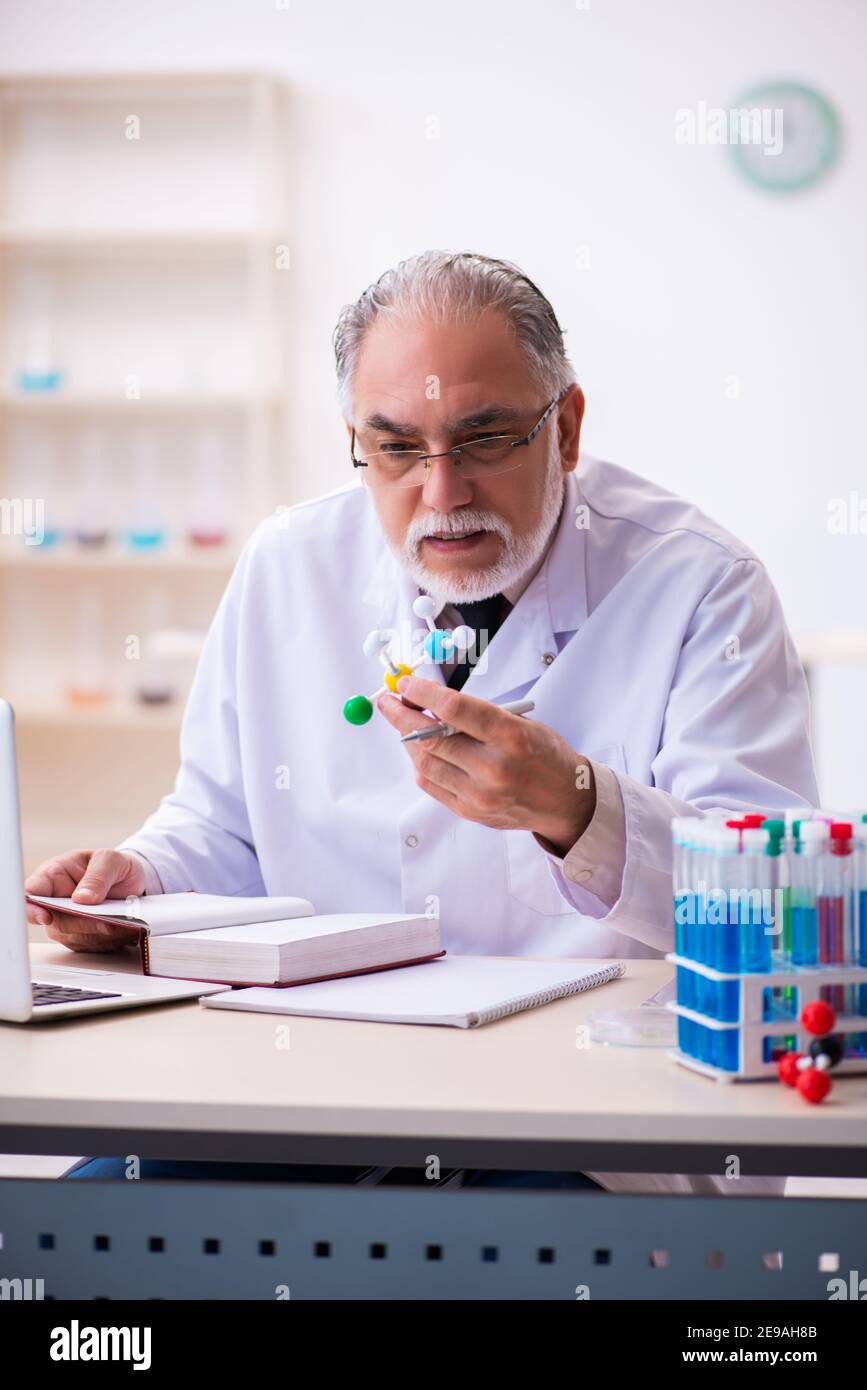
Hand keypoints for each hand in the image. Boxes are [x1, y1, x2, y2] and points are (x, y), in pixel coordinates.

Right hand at [25, 849, 145, 952]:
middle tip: (106, 921)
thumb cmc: (114, 865)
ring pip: (72, 937)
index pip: (32, 893)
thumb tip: (82, 898)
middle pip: (55, 922)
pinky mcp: (80, 936)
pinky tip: (122, 929)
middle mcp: (54, 901)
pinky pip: (89, 946)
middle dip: (81, 924)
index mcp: (53, 875)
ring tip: (121, 923)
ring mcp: (66, 921)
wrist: (132, 880)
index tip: (46, 916)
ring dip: (98, 933)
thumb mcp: (110, 859)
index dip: (32, 907)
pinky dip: (107, 940)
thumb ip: (97, 875)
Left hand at [377, 675, 595, 854]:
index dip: (422, 693)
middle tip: (388, 702)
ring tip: (405, 725)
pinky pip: (431, 784)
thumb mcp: (520, 722)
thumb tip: (430, 701)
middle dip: (401, 715)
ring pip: (424, 763)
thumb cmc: (544, 755)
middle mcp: (493, 768)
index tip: (405, 685)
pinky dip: (421, 764)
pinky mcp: (469, 811)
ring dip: (409, 740)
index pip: (454, 709)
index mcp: (510, 736)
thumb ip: (477, 714)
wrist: (565, 800)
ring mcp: (479, 794)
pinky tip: (422, 751)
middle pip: (430, 738)